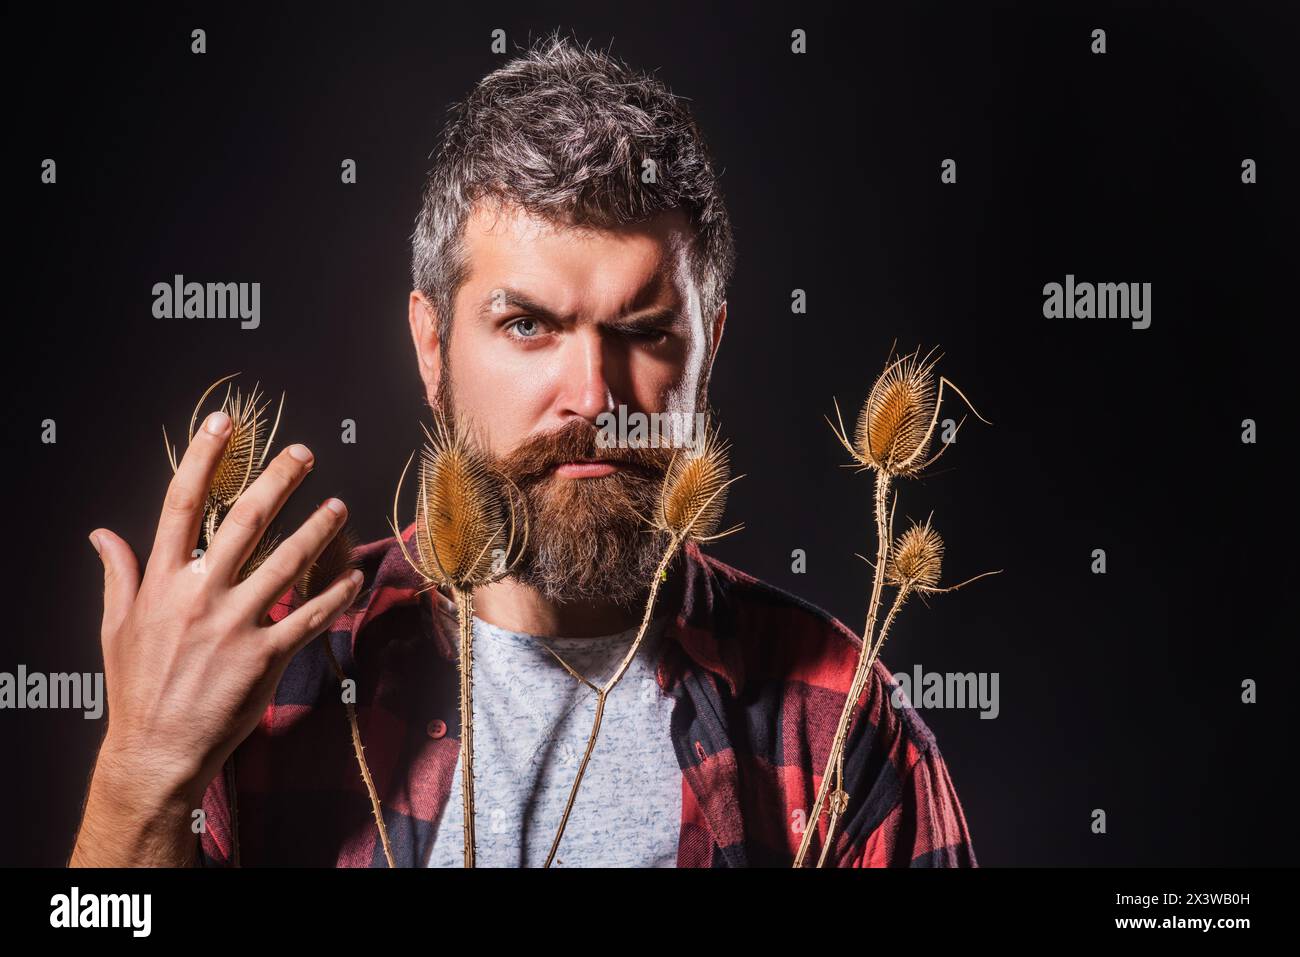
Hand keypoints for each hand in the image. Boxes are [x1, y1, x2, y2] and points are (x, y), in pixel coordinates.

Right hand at [71, 409, 361, 864]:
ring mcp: (234, 625)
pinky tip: (352, 577)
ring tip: (339, 505)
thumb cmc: (136, 687)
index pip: (181, 504)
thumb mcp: (115, 627)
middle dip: (279, 480)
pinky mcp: (264, 656)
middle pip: (245, 521)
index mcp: (161, 581)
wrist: (156, 750)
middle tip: (304, 453)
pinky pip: (308, 616)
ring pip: (287, 562)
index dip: (202, 458)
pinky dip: (333, 594)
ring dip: (318, 530)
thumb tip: (101, 534)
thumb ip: (118, 574)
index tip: (223, 423)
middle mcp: (199, 595)